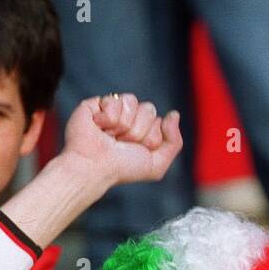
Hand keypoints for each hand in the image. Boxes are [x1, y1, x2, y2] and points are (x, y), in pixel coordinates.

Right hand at [0, 93, 181, 249]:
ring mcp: (113, 110)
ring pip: (132, 101)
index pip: (158, 120)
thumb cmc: (122, 169)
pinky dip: (109, 118)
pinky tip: (100, 127)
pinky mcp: (96, 103)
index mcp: (144, 130)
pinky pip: (115, 100)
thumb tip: (174, 114)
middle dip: (138, 131)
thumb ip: (174, 141)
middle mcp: (130, 119)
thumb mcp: (156, 164)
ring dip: (123, 124)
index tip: (136, 149)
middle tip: (122, 143)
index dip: (151, 137)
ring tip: (110, 136)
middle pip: (148, 109)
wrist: (94, 167)